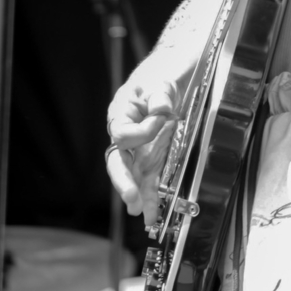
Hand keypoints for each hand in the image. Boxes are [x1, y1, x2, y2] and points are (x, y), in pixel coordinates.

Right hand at [105, 78, 178, 227]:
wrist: (173, 76)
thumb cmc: (160, 76)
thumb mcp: (161, 81)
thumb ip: (159, 95)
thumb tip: (160, 108)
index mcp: (120, 114)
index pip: (122, 133)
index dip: (142, 132)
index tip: (164, 118)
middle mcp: (126, 136)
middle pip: (117, 162)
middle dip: (123, 181)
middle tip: (131, 195)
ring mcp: (139, 149)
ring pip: (132, 176)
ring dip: (137, 195)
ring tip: (141, 213)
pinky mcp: (153, 158)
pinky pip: (148, 180)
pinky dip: (151, 198)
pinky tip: (152, 215)